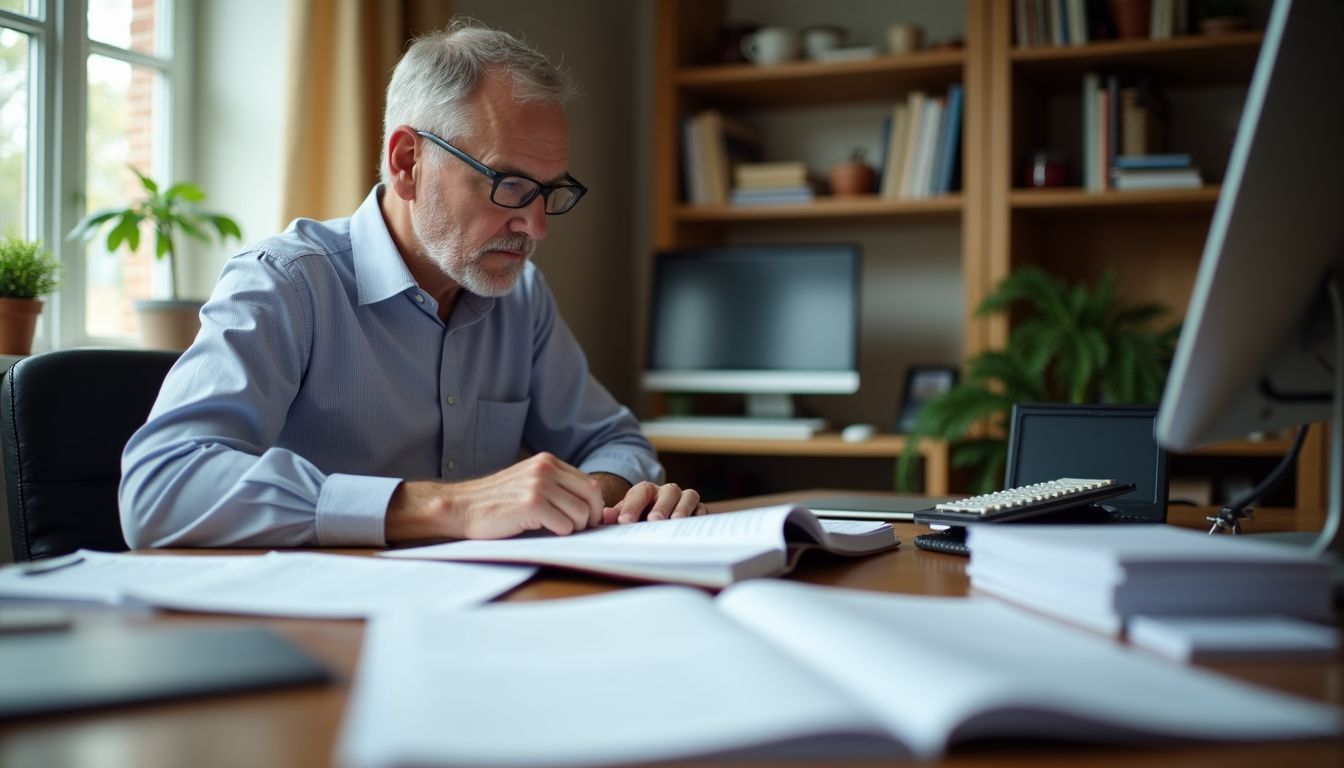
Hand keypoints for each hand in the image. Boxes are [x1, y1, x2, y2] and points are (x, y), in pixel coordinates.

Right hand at [385, 453, 603, 541]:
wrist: (461, 507)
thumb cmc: (495, 501)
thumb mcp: (527, 482)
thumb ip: (555, 487)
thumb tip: (589, 508)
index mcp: (547, 462)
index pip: (589, 483)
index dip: (593, 506)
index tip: (587, 520)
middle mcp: (545, 470)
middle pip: (591, 496)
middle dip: (590, 518)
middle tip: (580, 530)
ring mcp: (539, 485)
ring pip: (580, 513)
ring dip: (574, 528)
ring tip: (558, 531)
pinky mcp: (532, 504)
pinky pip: (564, 525)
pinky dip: (560, 533)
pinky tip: (545, 532)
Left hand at [602, 481, 706, 524]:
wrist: (659, 518)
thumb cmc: (640, 518)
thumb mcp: (626, 515)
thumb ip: (616, 515)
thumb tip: (605, 516)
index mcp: (647, 491)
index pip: (641, 492)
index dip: (633, 506)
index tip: (624, 521)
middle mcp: (667, 492)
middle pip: (668, 491)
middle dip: (660, 506)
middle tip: (653, 520)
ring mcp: (685, 499)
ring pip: (688, 496)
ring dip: (681, 508)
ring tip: (674, 521)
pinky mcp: (699, 509)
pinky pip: (702, 509)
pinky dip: (698, 516)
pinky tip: (691, 526)